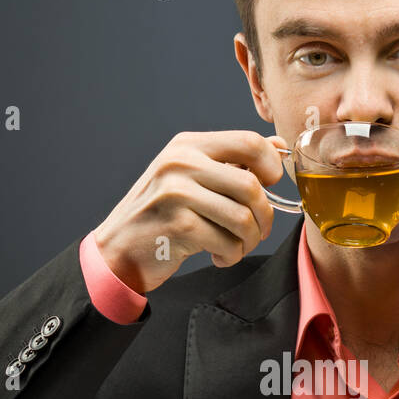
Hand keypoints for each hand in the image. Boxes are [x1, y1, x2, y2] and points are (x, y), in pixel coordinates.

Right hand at [93, 130, 286, 292]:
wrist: (118, 249)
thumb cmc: (162, 214)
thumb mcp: (191, 176)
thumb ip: (232, 161)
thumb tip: (279, 146)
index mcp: (189, 145)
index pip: (250, 142)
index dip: (272, 167)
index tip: (270, 187)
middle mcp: (181, 163)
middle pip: (252, 186)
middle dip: (264, 217)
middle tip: (257, 231)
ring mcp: (177, 194)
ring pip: (244, 218)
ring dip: (248, 241)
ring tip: (236, 246)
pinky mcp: (178, 226)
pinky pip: (227, 243)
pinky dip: (231, 256)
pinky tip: (218, 256)